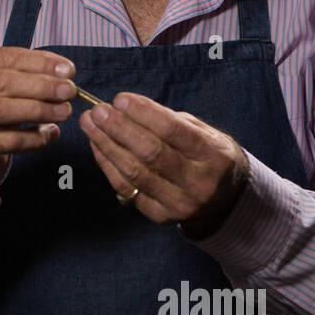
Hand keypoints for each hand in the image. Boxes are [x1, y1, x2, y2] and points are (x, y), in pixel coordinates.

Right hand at [0, 47, 76, 189]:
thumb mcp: (1, 84)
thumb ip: (28, 74)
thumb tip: (65, 73)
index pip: (5, 57)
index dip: (39, 62)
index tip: (67, 70)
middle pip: (1, 82)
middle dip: (41, 85)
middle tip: (69, 91)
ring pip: (0, 110)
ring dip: (38, 110)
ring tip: (64, 111)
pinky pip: (5, 141)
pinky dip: (33, 138)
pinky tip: (51, 133)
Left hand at [78, 91, 248, 236]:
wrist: (224, 197)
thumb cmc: (208, 154)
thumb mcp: (202, 132)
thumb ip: (168, 120)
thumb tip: (125, 107)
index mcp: (214, 156)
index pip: (173, 131)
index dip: (143, 113)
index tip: (120, 99)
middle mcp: (198, 184)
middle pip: (150, 153)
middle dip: (119, 129)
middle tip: (98, 111)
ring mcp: (179, 204)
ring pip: (134, 173)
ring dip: (106, 145)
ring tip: (90, 124)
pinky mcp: (160, 216)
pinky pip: (126, 188)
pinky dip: (108, 164)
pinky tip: (97, 145)